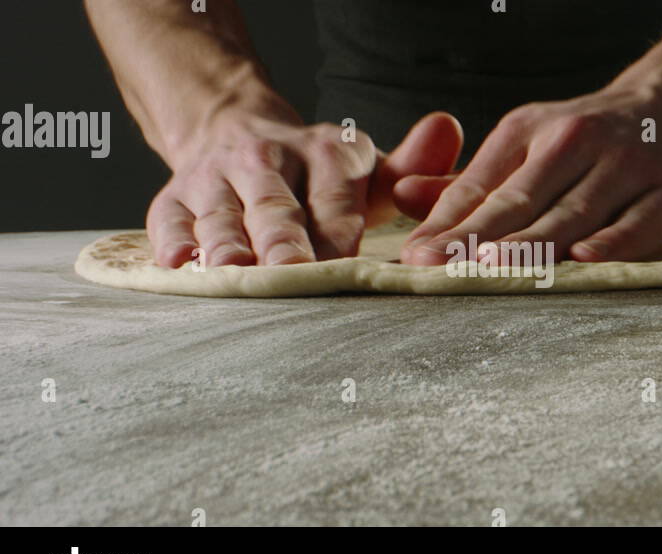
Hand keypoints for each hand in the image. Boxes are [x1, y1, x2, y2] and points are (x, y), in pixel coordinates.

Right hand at [147, 110, 461, 266]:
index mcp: (325, 153)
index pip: (334, 199)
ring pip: (222, 217)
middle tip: (293, 272)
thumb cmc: (317, 175)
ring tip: (234, 273)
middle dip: (285, 241)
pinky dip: (173, 242)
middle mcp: (267, 162)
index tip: (346, 265)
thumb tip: (449, 129)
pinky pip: (170, 221)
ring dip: (228, 246)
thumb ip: (412, 165)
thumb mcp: (366, 167)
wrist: (235, 131)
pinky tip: (179, 265)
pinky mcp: (174, 199)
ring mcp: (217, 180)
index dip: (338, 232)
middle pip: (276, 208)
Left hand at [397, 85, 661, 264]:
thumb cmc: (590, 141)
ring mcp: (630, 163)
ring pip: (575, 212)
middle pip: (521, 200)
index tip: (414, 258)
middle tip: (438, 268)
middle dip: (476, 237)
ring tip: (493, 266)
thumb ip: (469, 181)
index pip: (481, 186)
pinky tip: (586, 261)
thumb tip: (401, 197)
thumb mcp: (527, 144)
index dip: (446, 224)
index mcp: (531, 131)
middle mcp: (577, 140)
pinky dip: (614, 241)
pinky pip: (641, 221)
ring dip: (534, 241)